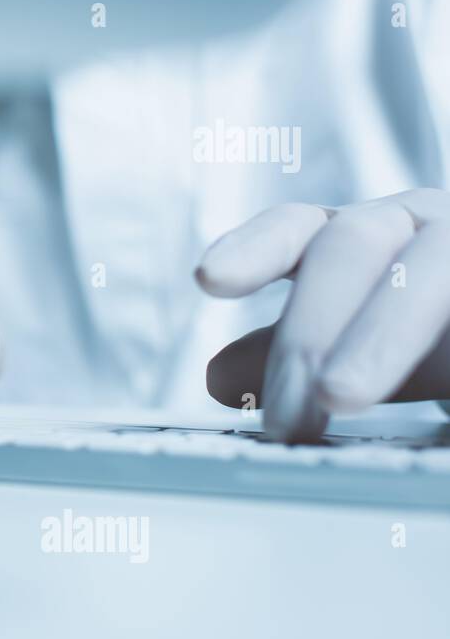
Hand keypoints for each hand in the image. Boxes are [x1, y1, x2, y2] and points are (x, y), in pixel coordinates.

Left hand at [197, 190, 449, 441]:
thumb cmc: (442, 324)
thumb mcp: (368, 336)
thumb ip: (301, 349)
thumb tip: (218, 376)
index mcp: (373, 237)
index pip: (302, 230)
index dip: (256, 247)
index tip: (210, 278)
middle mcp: (427, 225)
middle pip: (352, 248)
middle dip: (310, 327)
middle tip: (284, 413)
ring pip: (424, 271)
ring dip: (378, 334)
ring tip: (340, 394)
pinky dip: (444, 355)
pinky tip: (431, 408)